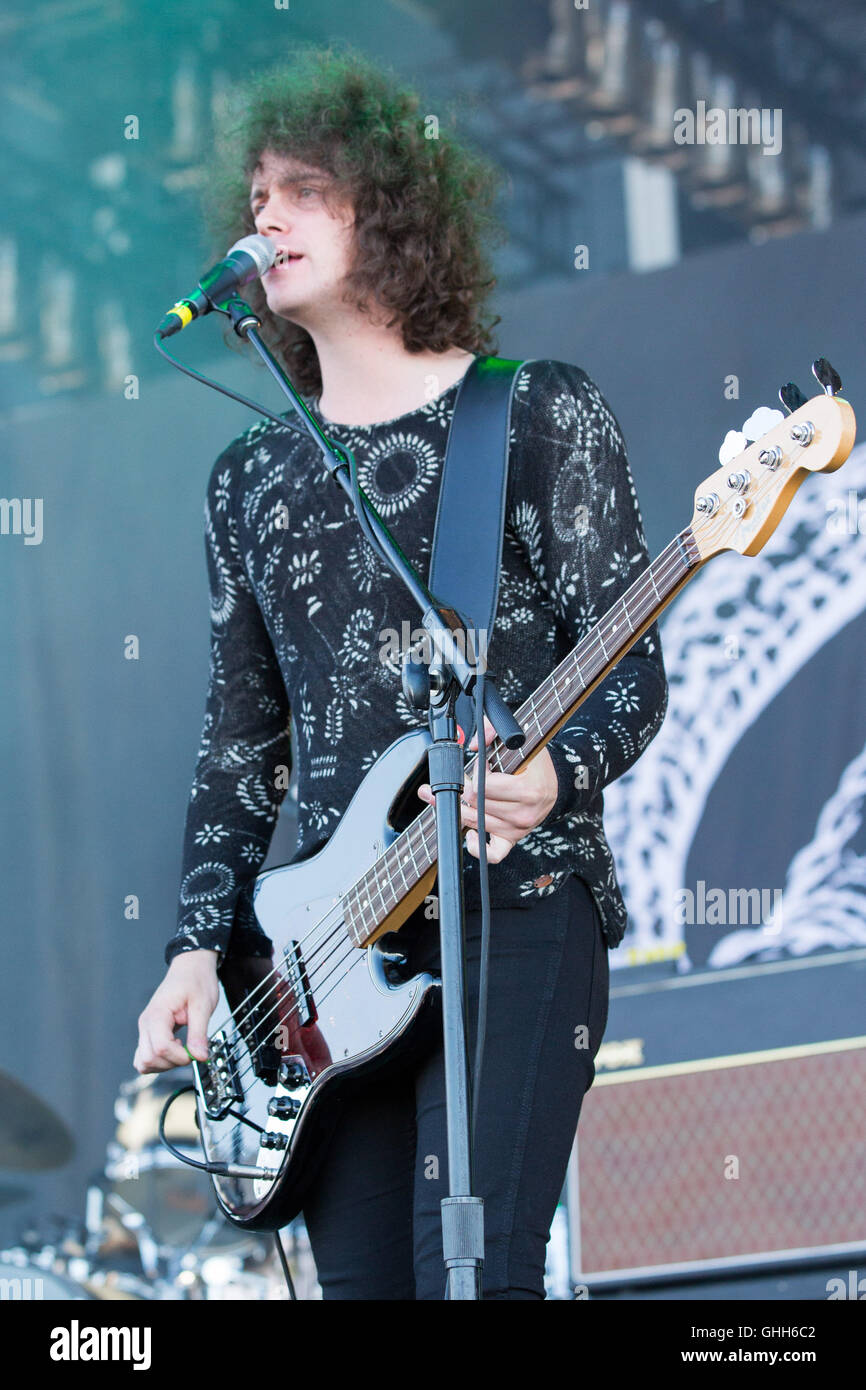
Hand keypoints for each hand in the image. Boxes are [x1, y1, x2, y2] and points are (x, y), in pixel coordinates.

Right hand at [134, 950, 219, 1073]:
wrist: (191, 967)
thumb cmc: (196, 980)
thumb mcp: (203, 1005)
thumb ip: (199, 1033)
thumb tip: (200, 1056)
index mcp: (158, 1014)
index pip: (160, 1047)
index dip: (179, 1055)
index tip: (195, 1051)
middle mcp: (146, 1023)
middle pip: (149, 1058)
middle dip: (172, 1062)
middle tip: (190, 1051)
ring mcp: (146, 1028)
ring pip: (144, 1062)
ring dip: (165, 1064)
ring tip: (182, 1049)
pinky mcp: (150, 1032)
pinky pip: (145, 1056)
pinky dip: (159, 1061)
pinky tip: (175, 1050)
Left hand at [416, 715, 558, 862]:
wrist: (554, 784)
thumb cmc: (536, 764)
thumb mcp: (523, 741)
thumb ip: (496, 732)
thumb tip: (474, 744)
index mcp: (528, 791)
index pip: (484, 786)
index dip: (475, 772)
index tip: (480, 763)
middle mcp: (523, 814)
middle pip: (476, 804)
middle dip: (465, 787)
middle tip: (466, 776)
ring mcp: (517, 829)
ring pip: (476, 822)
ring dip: (461, 808)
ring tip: (452, 795)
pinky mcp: (512, 839)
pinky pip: (493, 853)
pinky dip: (477, 847)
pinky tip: (469, 834)